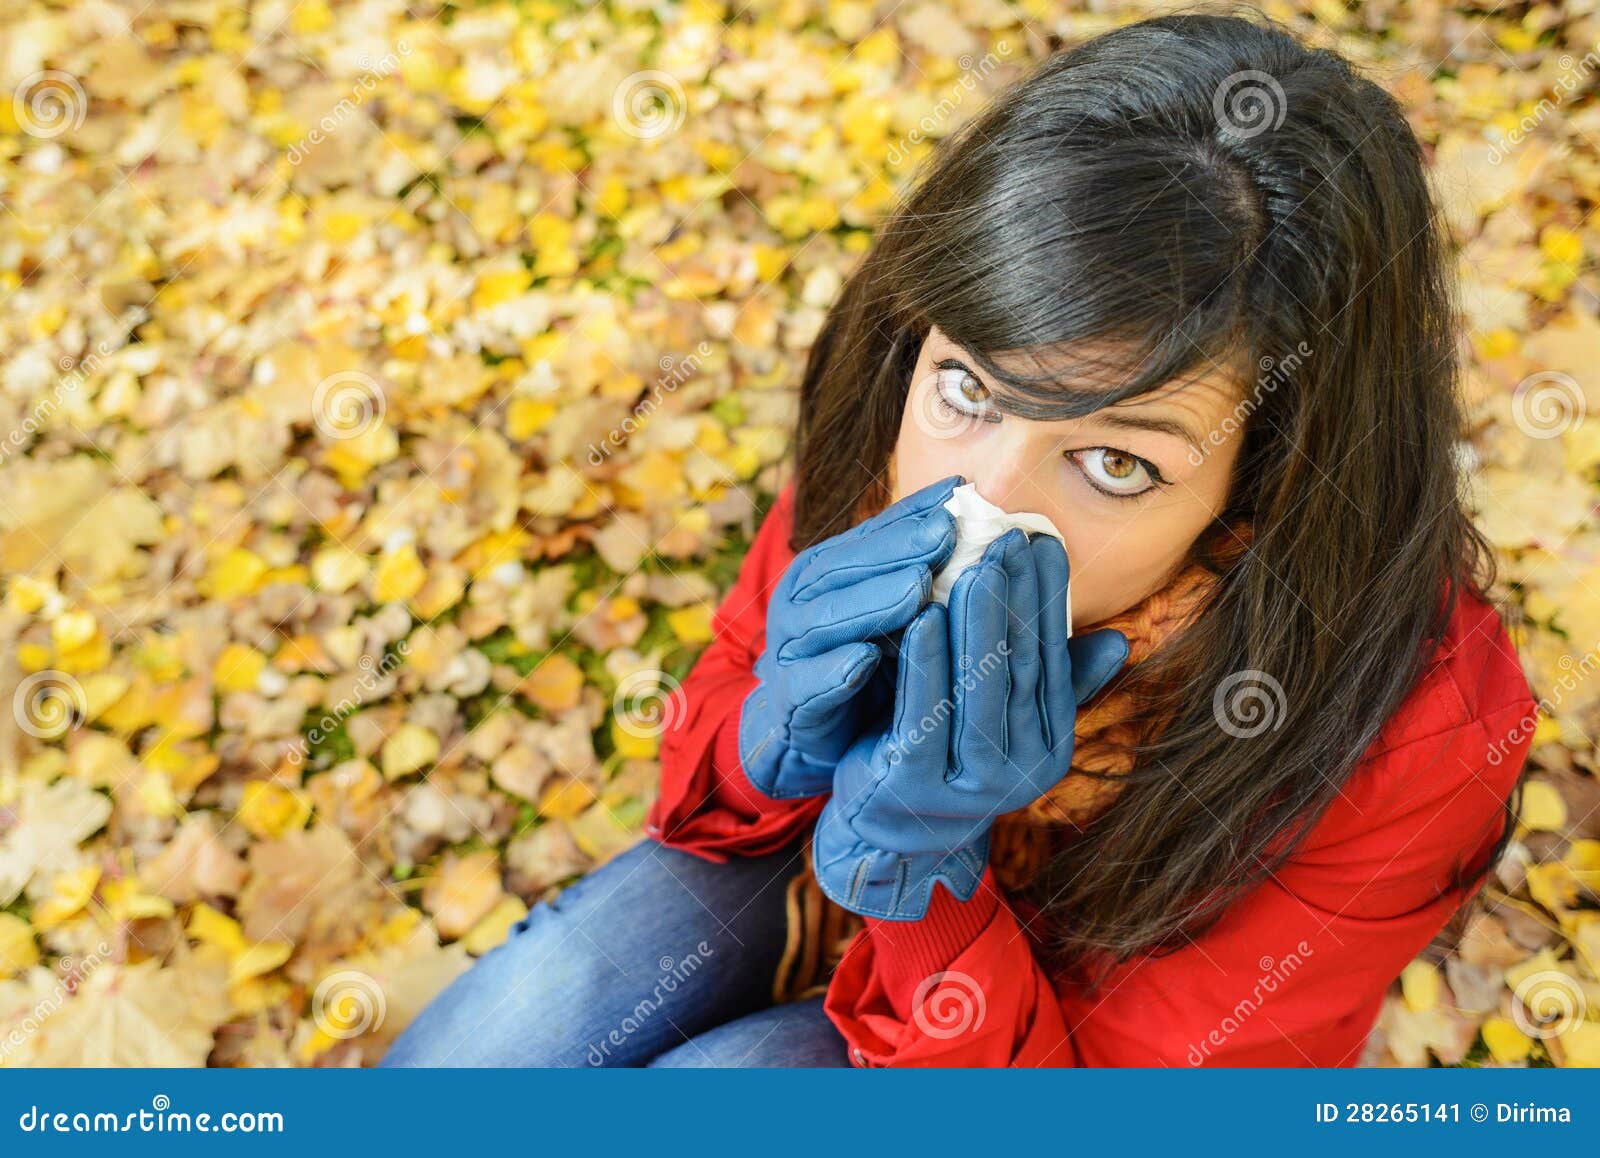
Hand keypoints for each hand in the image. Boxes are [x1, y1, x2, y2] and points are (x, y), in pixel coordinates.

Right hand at [738, 474, 962, 798]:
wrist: (814, 729)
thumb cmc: (864, 656)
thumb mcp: (889, 604)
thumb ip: (912, 558)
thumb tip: (963, 493)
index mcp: (826, 570)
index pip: (871, 536)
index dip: (913, 518)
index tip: (960, 499)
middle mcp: (801, 601)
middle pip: (848, 570)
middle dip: (898, 552)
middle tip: (946, 535)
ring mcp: (789, 649)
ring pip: (828, 620)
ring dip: (873, 604)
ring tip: (917, 590)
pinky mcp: (788, 700)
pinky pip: (809, 684)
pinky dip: (835, 672)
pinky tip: (865, 662)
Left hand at [812, 528, 1127, 918]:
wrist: (884, 824)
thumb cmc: (946, 748)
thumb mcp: (1002, 715)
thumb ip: (1052, 678)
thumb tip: (1119, 641)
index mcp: (1048, 746)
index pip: (1053, 658)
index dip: (1050, 600)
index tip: (1045, 543)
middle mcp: (1021, 770)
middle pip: (1020, 668)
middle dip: (1015, 599)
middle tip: (1009, 540)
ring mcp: (971, 783)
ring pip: (979, 688)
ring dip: (976, 623)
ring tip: (974, 567)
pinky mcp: (918, 784)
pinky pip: (925, 713)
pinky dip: (925, 663)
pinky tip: (922, 617)